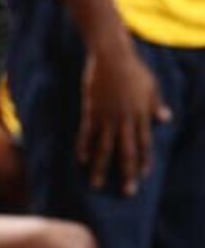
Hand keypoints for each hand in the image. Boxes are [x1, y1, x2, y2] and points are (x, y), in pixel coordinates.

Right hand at [79, 34, 171, 194]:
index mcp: (141, 114)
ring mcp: (106, 116)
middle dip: (127, 173)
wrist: (111, 55)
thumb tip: (166, 119)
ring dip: (101, 168)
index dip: (144, 161)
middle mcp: (124, 119)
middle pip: (126, 151)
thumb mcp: (150, 86)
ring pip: (104, 148)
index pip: (144, 144)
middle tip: (127, 192)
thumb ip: (155, 104)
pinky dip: (84, 147)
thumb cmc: (133, 69)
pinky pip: (87, 133)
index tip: (143, 177)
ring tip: (96, 184)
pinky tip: (82, 160)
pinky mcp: (91, 110)